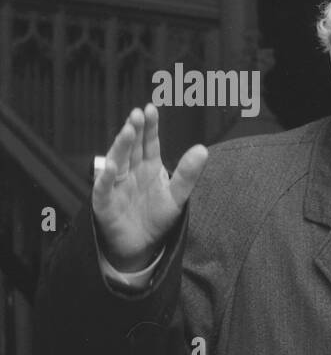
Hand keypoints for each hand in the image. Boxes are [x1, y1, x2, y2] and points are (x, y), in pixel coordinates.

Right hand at [93, 105, 206, 271]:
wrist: (141, 245)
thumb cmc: (157, 217)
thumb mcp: (177, 196)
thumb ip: (188, 174)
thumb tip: (203, 149)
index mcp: (148, 167)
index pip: (149, 143)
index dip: (150, 127)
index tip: (151, 109)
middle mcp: (130, 171)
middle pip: (132, 148)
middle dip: (134, 131)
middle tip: (138, 114)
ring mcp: (116, 185)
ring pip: (116, 162)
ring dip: (121, 147)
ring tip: (128, 132)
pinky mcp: (104, 203)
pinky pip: (103, 189)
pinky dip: (105, 179)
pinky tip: (110, 167)